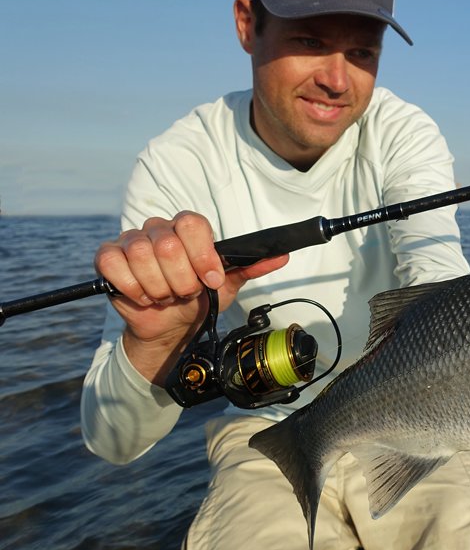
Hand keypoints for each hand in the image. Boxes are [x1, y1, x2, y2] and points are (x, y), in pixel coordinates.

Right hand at [94, 211, 287, 383]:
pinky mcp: (108, 257)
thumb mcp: (228, 284)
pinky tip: (143, 296)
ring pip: (142, 256)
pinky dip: (131, 286)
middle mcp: (159, 229)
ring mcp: (131, 241)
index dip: (202, 256)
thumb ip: (251, 267)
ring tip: (166, 296)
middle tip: (186, 293)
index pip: (193, 224)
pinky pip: (113, 263)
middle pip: (168, 245)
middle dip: (182, 280)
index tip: (210, 280)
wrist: (172, 325)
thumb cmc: (200, 297)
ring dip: (159, 287)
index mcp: (188, 229)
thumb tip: (282, 255)